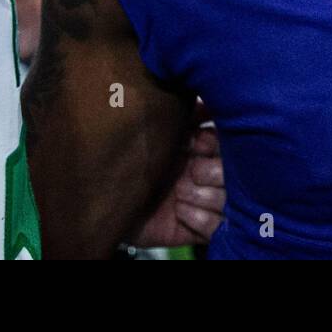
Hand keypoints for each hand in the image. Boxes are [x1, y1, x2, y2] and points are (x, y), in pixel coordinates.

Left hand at [131, 109, 223, 247]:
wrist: (102, 197)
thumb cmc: (129, 158)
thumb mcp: (157, 131)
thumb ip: (184, 115)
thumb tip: (207, 101)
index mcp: (196, 148)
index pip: (223, 143)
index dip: (213, 144)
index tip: (196, 142)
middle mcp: (204, 175)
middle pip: (230, 174)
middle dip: (210, 172)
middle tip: (190, 172)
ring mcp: (202, 203)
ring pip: (226, 200)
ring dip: (203, 195)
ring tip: (180, 193)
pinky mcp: (195, 230)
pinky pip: (215, 228)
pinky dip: (200, 219)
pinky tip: (180, 211)